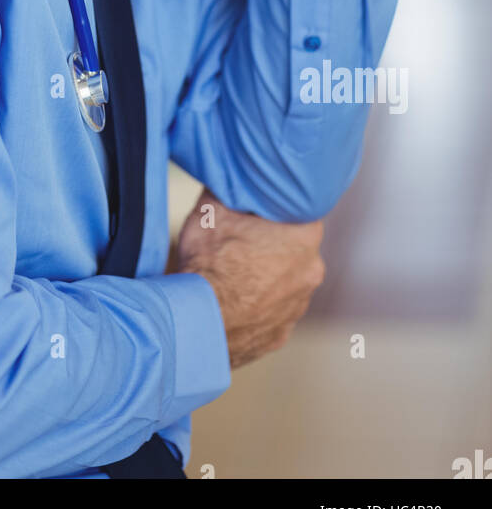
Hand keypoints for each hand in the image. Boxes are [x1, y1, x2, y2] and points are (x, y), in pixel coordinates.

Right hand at [176, 188, 325, 368]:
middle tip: (240, 240)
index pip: (301, 210)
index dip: (278, 208)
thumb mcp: (212, 208)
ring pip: (285, 281)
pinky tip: (233, 299)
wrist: (197, 319)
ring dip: (266, 276)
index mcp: (303, 235)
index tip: (260, 209)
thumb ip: (230, 188)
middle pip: (295, 247)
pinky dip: (257, 305)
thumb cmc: (209, 263)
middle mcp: (311, 271)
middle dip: (272, 243)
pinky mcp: (281, 334)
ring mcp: (297, 306)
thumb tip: (229, 174)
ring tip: (233, 273)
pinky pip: (272, 311)